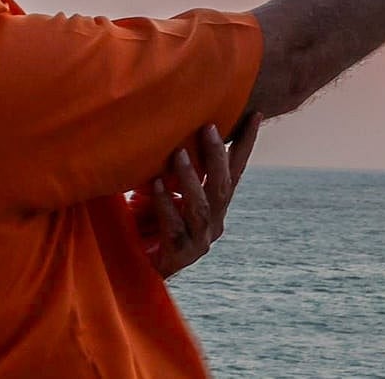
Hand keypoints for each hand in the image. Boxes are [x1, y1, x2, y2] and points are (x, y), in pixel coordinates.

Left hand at [147, 113, 262, 278]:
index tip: (255, 113)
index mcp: (214, 204)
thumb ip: (169, 169)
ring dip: (189, 178)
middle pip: (223, 186)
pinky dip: (165, 204)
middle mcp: (213, 222)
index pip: (234, 170)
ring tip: (176, 153)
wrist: (130, 271)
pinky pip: (175, 227)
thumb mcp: (159, 189)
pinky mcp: (180, 257)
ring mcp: (199, 241)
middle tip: (208, 126)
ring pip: (202, 206)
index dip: (245, 143)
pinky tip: (155, 185)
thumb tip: (166, 129)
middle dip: (217, 154)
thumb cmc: (142, 223)